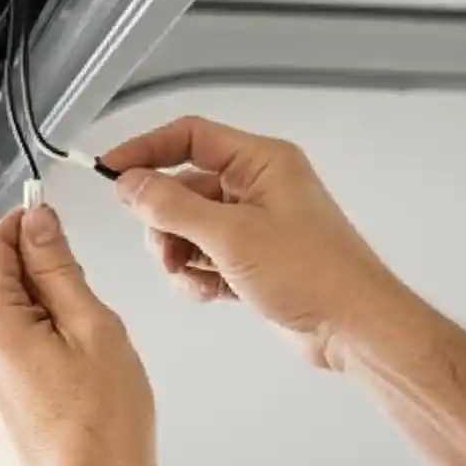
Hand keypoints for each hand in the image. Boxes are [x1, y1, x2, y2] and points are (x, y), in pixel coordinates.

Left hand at [0, 207, 158, 465]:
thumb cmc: (101, 434)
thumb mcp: (93, 328)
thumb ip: (59, 269)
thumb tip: (40, 226)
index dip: (22, 222)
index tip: (48, 216)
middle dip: (36, 274)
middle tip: (83, 294)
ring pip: (0, 319)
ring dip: (37, 314)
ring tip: (82, 346)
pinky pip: (1, 355)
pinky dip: (32, 347)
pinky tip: (69, 374)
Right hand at [102, 116, 407, 369]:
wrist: (355, 329)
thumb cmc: (314, 273)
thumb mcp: (231, 235)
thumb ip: (172, 207)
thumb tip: (129, 184)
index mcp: (262, 162)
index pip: (190, 136)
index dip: (146, 149)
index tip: (110, 170)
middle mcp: (258, 186)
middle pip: (183, 187)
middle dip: (164, 221)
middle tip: (164, 249)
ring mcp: (256, 224)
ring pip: (189, 226)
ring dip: (179, 253)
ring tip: (190, 276)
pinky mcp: (254, 260)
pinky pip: (205, 256)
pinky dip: (198, 274)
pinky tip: (209, 293)